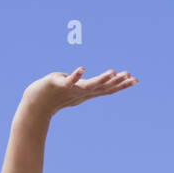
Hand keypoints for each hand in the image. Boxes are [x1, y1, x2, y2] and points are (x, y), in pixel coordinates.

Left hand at [22, 67, 137, 117]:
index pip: (107, 89)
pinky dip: (75, 76)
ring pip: (89, 85)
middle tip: (129, 75)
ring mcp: (70, 90)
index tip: (136, 79)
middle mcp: (81, 92)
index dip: (121, 85)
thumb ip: (89, 86)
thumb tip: (101, 81)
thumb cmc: (56, 96)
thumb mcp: (76, 90)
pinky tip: (82, 68)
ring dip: (100, 79)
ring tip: (112, 72)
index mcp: (86, 92)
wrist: (37, 104)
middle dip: (116, 82)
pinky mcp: (58, 85)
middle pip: (101, 87)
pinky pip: (68, 80)